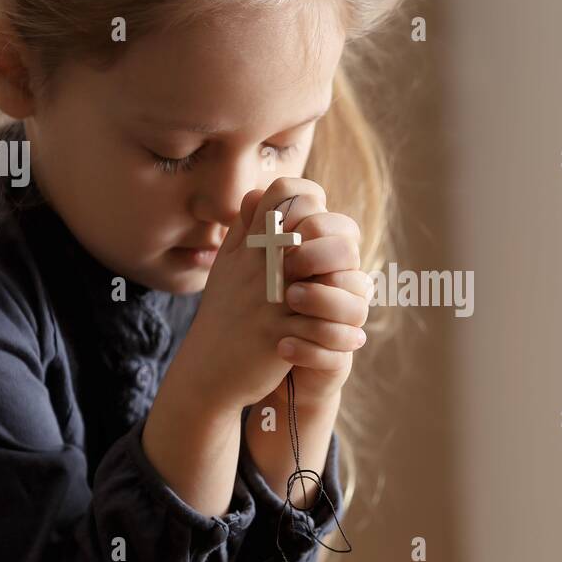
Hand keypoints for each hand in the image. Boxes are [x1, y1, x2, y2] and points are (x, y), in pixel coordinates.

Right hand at [177, 176, 361, 409]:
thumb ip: (246, 229)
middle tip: (336, 268)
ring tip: (353, 299)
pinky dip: (344, 330)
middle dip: (337, 243)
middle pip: (317, 223)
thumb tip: (258, 193)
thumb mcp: (228, 265)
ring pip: (333, 271)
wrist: (208, 369)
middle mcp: (262, 264)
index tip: (311, 231)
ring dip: (349, 284)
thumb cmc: (227, 314)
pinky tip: (352, 335)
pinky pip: (327, 322)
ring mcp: (273, 297)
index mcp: (251, 244)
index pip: (285, 192)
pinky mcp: (282, 333)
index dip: (309, 201)